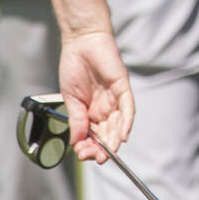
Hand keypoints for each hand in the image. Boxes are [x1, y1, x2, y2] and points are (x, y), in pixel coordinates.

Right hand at [57, 29, 133, 162]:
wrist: (81, 41)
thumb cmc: (74, 65)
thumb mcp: (70, 98)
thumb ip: (76, 119)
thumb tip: (76, 142)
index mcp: (91, 110)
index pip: (94, 135)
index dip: (89, 147)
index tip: (81, 155)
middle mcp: (105, 106)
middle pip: (107, 132)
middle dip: (101, 147)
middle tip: (94, 157)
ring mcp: (115, 96)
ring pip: (118, 123)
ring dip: (113, 139)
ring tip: (107, 152)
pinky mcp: (122, 86)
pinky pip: (128, 107)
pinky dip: (126, 122)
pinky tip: (123, 136)